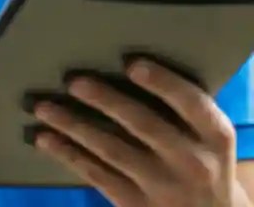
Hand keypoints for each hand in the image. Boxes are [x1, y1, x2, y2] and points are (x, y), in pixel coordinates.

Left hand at [31, 57, 248, 206]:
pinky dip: (67, 154)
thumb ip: (179, 111)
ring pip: (111, 150)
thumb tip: (121, 67)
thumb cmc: (200, 160)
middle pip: (143, 124)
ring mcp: (163, 186)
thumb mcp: (206, 138)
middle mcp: (192, 162)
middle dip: (106, 100)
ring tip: (44, 107)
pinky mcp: (136, 204)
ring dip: (72, 125)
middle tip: (74, 81)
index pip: (192, 104)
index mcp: (214, 136)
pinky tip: (45, 138)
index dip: (163, 83)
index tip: (132, 64)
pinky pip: (95, 174)